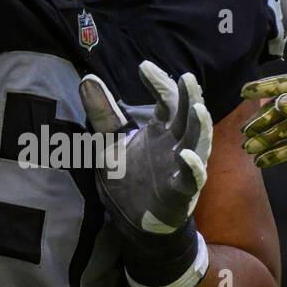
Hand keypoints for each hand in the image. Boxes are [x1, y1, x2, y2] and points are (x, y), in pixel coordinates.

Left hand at [79, 61, 212, 286]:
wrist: (134, 220)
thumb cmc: (128, 177)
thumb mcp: (109, 142)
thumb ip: (101, 113)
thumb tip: (86, 79)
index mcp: (161, 129)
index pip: (167, 100)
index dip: (159, 82)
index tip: (144, 66)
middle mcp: (175, 144)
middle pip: (188, 116)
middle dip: (190, 97)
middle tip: (187, 78)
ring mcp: (181, 167)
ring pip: (198, 144)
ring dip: (200, 127)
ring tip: (198, 108)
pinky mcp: (180, 192)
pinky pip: (191, 179)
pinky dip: (193, 168)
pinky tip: (187, 156)